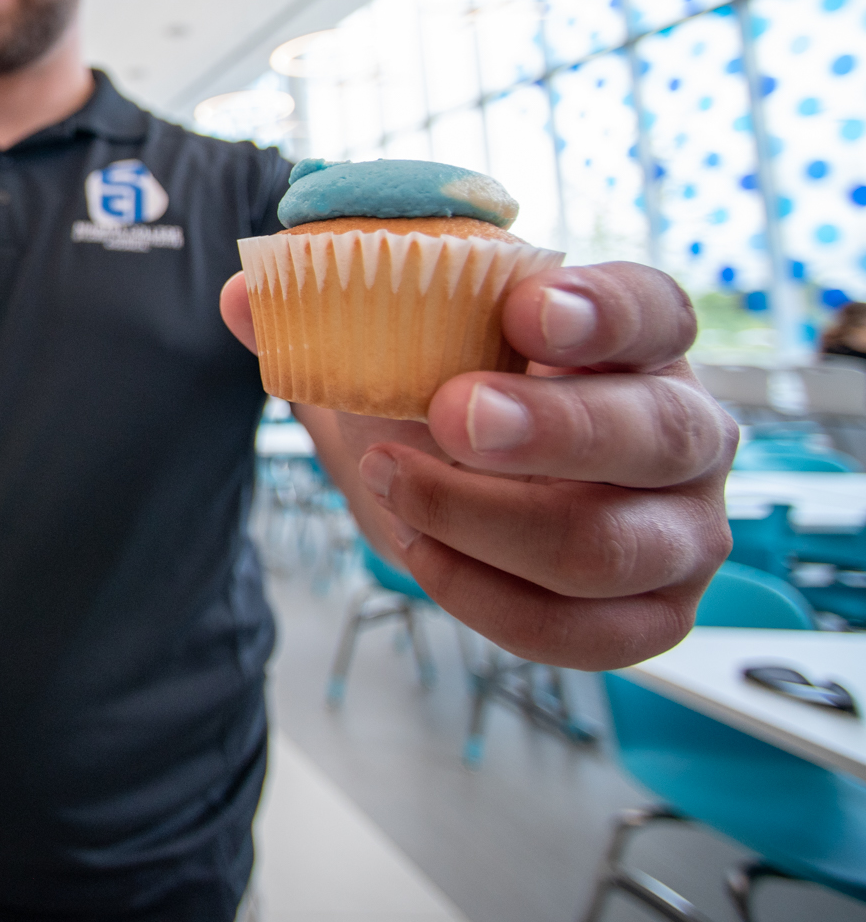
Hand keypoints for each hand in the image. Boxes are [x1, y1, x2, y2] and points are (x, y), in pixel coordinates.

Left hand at [221, 261, 736, 669]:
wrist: (460, 473)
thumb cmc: (448, 385)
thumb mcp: (395, 332)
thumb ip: (324, 305)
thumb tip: (244, 295)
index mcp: (640, 339)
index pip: (656, 310)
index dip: (600, 311)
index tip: (526, 309)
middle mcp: (686, 432)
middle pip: (655, 433)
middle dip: (548, 429)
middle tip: (450, 415)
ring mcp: (682, 530)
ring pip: (612, 545)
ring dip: (489, 522)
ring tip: (395, 483)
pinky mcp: (653, 613)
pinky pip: (588, 634)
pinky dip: (491, 600)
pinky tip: (421, 552)